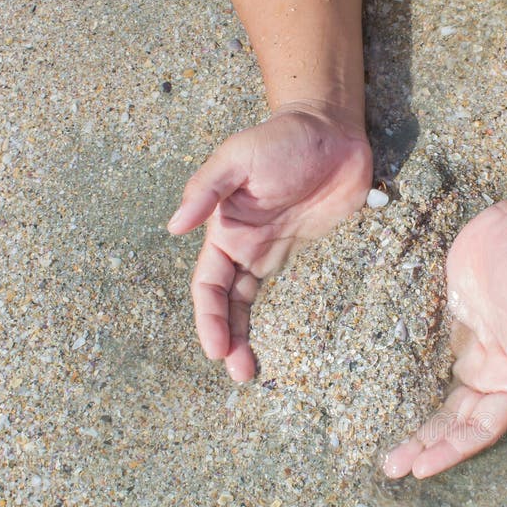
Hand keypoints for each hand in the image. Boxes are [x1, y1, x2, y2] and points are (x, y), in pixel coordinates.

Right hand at [167, 103, 371, 380]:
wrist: (332, 131)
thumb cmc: (282, 139)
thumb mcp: (237, 158)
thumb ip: (206, 190)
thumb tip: (174, 228)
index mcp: (224, 231)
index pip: (208, 286)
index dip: (209, 319)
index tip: (215, 350)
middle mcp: (244, 247)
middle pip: (227, 304)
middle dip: (227, 339)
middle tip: (238, 374)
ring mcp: (273, 251)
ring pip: (251, 304)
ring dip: (247, 337)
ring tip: (249, 370)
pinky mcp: (301, 251)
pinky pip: (284, 291)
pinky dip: (278, 316)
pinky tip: (280, 339)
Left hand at [383, 195, 506, 478]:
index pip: (483, 427)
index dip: (454, 449)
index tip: (421, 467)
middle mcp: (493, 373)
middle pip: (456, 423)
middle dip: (427, 447)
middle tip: (391, 468)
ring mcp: (470, 354)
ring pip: (439, 403)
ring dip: (415, 428)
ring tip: (385, 451)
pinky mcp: (449, 333)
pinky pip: (425, 369)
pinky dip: (406, 389)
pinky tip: (380, 404)